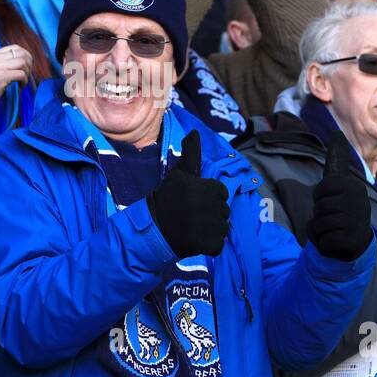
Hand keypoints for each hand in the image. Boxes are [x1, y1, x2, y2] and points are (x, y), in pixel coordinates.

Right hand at [0, 44, 32, 129]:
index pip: (15, 47)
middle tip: (27, 74)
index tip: (27, 66)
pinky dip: (24, 81)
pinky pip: (21, 74)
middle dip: (29, 64)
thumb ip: (1, 64)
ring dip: (27, 73)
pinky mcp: (2, 77)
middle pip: (22, 53)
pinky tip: (20, 87)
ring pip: (23, 63)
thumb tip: (21, 64)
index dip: (25, 55)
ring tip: (22, 82)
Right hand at [148, 130, 229, 257]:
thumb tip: (194, 131)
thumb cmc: (167, 199)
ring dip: (210, 230)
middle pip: (224, 211)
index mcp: (209, 187)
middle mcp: (212, 206)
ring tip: (192, 228)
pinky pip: (218, 244)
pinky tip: (194, 240)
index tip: (193, 201)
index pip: (221, 193)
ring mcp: (212, 227)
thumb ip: (191, 154)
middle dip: (211, 214)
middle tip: (191, 215)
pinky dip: (208, 245)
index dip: (209, 197)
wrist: (153, 229)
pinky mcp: (210, 245)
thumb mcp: (179, 174)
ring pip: (222, 228)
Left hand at [308, 133, 372, 260]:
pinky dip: (323, 242)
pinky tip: (335, 241)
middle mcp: (358, 202)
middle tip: (333, 218)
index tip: (330, 200)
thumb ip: (337, 159)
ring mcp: (356, 221)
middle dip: (319, 215)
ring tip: (333, 229)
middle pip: (320, 206)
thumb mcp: (339, 183)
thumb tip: (337, 132)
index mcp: (354, 187)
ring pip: (320, 223)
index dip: (319, 197)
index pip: (322, 189)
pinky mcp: (351, 240)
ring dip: (320, 229)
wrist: (354, 242)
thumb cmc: (342, 209)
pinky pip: (323, 239)